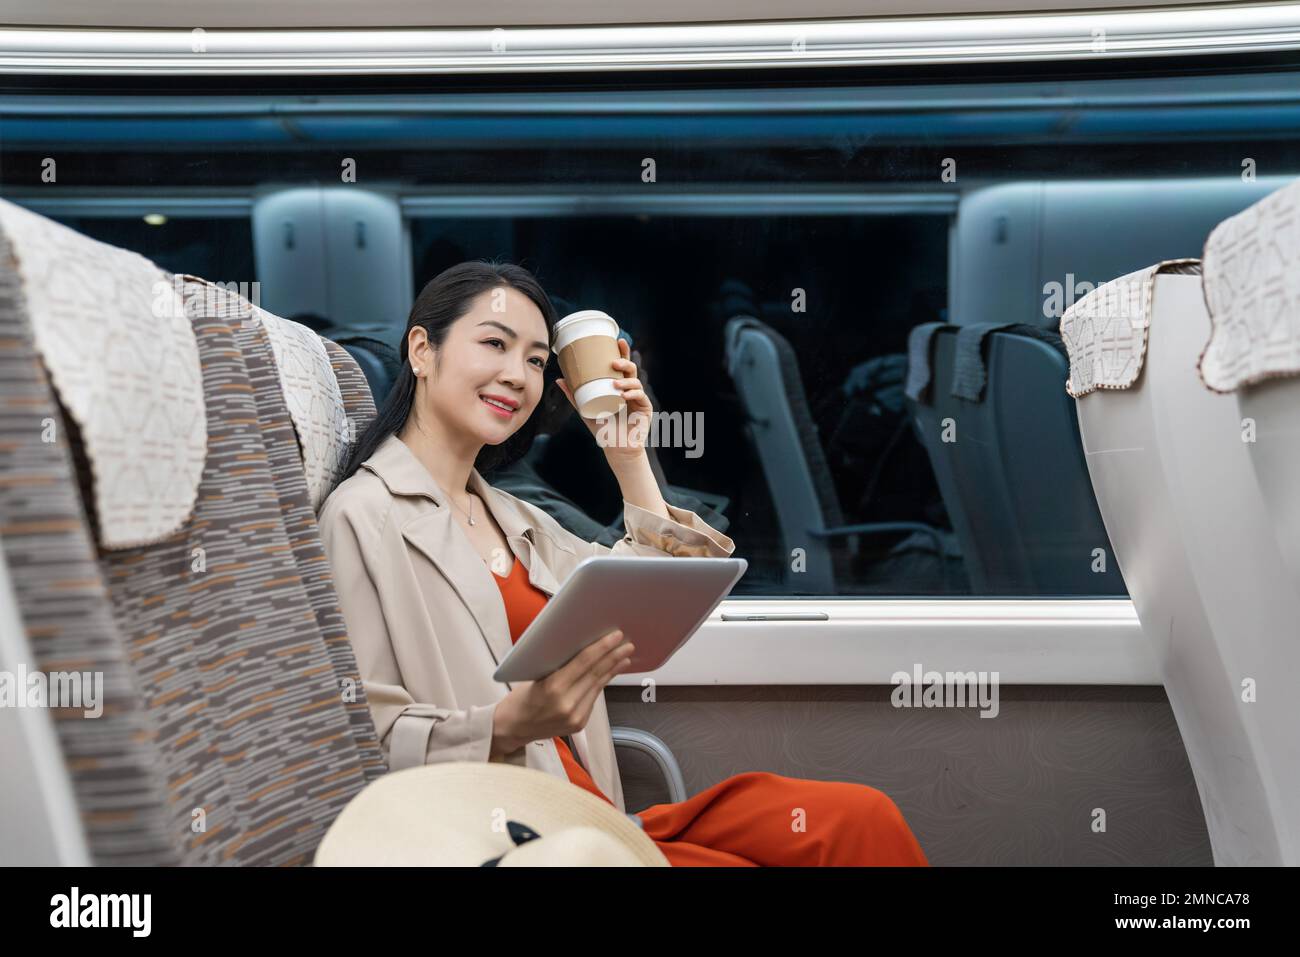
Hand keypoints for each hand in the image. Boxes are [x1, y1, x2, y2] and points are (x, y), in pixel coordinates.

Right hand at [491, 629, 634, 754]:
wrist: (511, 729)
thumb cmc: (520, 697)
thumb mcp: (535, 676)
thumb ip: (559, 665)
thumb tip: (584, 646)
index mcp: (553, 688)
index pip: (584, 663)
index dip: (602, 647)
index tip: (615, 636)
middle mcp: (567, 704)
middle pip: (596, 674)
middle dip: (613, 656)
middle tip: (627, 643)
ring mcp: (575, 717)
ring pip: (598, 686)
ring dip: (613, 669)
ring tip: (624, 655)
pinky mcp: (579, 724)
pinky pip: (593, 698)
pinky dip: (602, 683)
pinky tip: (611, 672)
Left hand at [555, 338, 653, 459]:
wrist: (615, 449)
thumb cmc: (603, 429)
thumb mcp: (585, 409)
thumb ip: (574, 395)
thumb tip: (559, 379)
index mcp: (619, 386)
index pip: (622, 366)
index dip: (622, 352)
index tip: (617, 341)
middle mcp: (630, 390)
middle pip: (631, 369)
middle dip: (625, 361)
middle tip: (613, 362)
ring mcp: (639, 399)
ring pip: (636, 382)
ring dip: (626, 381)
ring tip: (615, 384)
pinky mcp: (645, 409)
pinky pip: (641, 396)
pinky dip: (632, 394)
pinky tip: (624, 396)